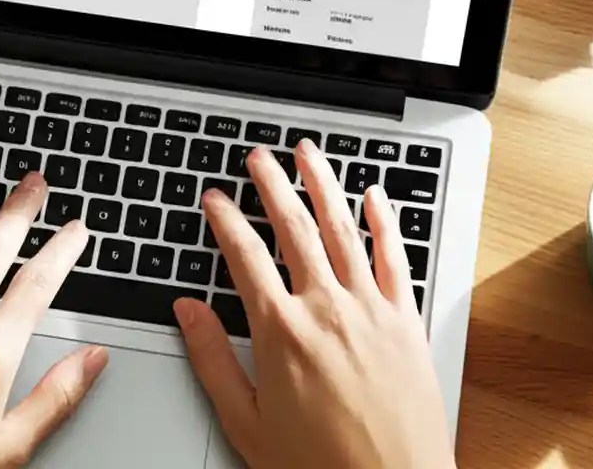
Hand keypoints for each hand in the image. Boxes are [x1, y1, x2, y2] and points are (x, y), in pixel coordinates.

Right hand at [174, 142, 454, 468]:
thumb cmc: (319, 466)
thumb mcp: (245, 420)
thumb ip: (212, 359)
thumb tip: (186, 311)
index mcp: (280, 331)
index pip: (244, 255)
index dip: (225, 219)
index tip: (214, 199)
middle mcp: (326, 309)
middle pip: (293, 228)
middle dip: (272, 185)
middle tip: (258, 157)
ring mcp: (370, 310)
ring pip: (343, 229)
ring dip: (323, 185)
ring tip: (307, 154)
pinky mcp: (406, 320)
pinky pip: (394, 257)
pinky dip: (383, 222)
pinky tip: (373, 196)